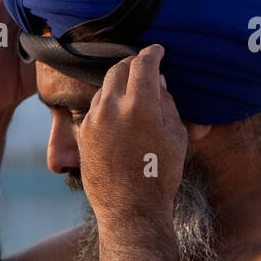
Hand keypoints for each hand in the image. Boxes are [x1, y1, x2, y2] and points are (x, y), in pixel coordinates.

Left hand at [75, 45, 187, 228]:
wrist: (130, 209)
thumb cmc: (160, 174)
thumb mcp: (176, 136)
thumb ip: (167, 104)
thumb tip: (158, 85)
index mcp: (140, 106)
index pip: (144, 64)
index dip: (153, 53)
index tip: (158, 51)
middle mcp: (112, 107)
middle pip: (120, 68)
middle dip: (134, 63)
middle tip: (145, 65)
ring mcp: (94, 120)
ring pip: (106, 86)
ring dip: (120, 82)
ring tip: (134, 91)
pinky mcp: (83, 133)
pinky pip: (96, 107)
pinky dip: (109, 101)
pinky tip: (120, 112)